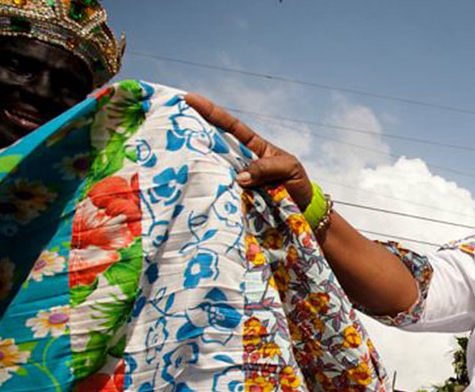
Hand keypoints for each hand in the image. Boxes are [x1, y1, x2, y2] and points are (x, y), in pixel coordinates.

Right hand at [184, 93, 313, 208]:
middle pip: (214, 145)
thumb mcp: (288, 168)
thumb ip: (266, 168)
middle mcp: (240, 162)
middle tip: (170, 124)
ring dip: (196, 164)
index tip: (191, 98)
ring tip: (174, 155)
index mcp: (254, 147)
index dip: (212, 112)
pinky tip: (194, 189)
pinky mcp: (235, 199)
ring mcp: (236, 180)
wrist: (303, 210)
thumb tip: (239, 178)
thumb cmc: (297, 183)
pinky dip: (209, 192)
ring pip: (212, 169)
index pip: (231, 126)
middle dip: (193, 135)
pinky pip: (220, 193)